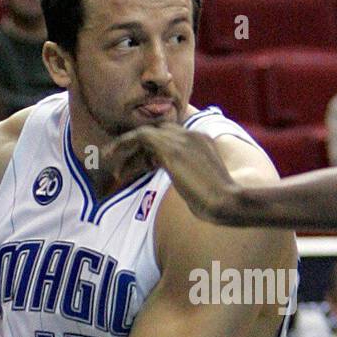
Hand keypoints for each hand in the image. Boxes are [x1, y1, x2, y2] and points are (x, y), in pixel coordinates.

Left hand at [107, 124, 244, 224]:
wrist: (227, 201)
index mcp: (203, 142)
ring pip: (146, 133)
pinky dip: (123, 143)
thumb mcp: (205, 186)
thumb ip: (192, 179)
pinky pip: (140, 136)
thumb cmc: (221, 203)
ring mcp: (183, 139)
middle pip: (158, 132)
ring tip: (108, 158)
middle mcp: (193, 134)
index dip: (153, 151)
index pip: (172, 138)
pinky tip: (110, 156)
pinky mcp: (171, 148)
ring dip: (126, 146)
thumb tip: (184, 188)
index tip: (142, 166)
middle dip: (138, 147)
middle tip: (122, 164)